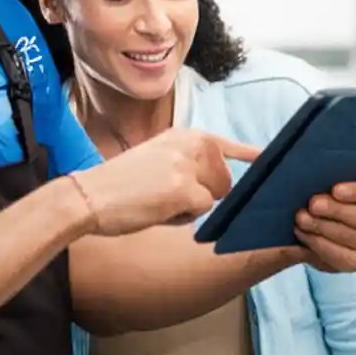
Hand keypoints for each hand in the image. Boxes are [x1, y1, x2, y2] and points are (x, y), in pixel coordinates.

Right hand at [69, 128, 259, 236]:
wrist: (88, 195)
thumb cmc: (118, 185)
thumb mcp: (155, 158)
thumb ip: (185, 162)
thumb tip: (216, 180)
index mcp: (181, 135)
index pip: (224, 144)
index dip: (248, 155)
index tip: (267, 158)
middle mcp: (189, 144)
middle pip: (223, 179)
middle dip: (204, 195)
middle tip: (167, 196)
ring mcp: (188, 165)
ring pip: (213, 196)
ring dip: (192, 207)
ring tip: (158, 202)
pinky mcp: (184, 189)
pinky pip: (200, 211)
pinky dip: (182, 218)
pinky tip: (157, 211)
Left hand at [289, 182, 355, 272]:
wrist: (325, 221)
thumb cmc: (340, 193)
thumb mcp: (351, 176)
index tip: (336, 189)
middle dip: (337, 211)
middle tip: (313, 203)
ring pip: (350, 238)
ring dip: (323, 227)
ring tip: (302, 217)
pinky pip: (339, 257)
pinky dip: (319, 244)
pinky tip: (304, 233)